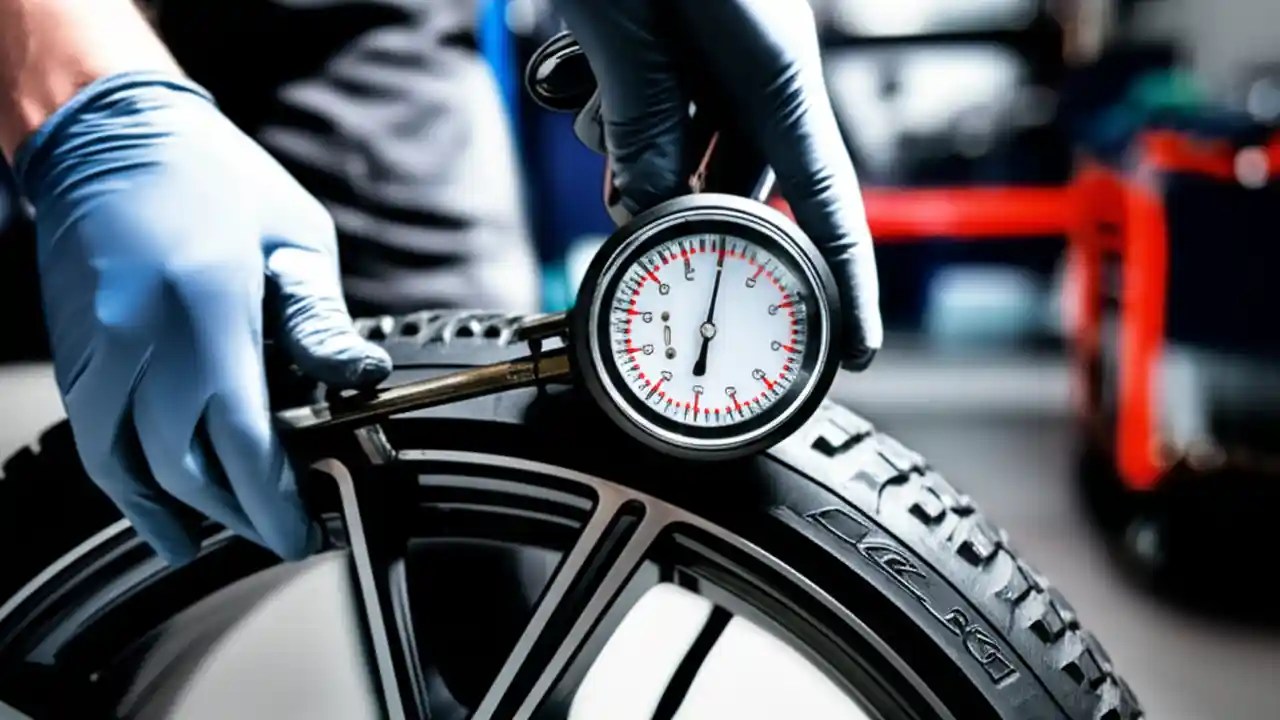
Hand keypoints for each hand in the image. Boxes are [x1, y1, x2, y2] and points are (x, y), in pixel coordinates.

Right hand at [12, 73, 392, 564]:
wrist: (113, 133)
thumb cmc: (217, 178)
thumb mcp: (293, 240)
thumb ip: (320, 322)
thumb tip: (362, 380)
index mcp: (208, 308)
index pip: (243, 441)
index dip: (275, 502)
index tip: (306, 533)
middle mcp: (141, 340)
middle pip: (187, 468)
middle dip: (240, 514)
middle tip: (285, 533)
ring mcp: (97, 351)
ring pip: (131, 469)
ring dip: (182, 514)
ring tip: (226, 536)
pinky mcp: (75, 355)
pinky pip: (94, 445)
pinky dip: (128, 489)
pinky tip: (159, 515)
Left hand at [550, 0, 881, 369]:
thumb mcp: (631, 29)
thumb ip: (642, 119)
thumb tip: (643, 204)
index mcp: (775, 72)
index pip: (827, 202)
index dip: (848, 285)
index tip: (857, 346)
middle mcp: (757, 70)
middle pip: (735, 183)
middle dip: (678, 211)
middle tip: (631, 214)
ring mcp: (717, 56)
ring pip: (684, 145)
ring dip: (635, 153)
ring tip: (599, 109)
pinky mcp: (676, 40)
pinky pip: (657, 105)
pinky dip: (617, 113)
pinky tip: (590, 83)